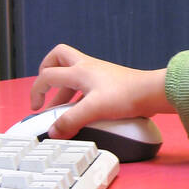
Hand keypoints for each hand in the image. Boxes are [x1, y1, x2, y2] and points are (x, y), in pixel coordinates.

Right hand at [30, 44, 170, 137]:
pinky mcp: (108, 81)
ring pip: (72, 72)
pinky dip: (78, 94)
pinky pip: (85, 82)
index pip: (47, 75)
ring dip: (63, 88)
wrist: (152, 92)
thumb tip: (54, 131)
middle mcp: (87, 67)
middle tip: (45, 88)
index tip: (36, 108)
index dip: (36, 91)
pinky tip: (82, 110)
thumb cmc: (126, 96)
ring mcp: (99, 73)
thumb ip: (71, 121)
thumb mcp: (94, 110)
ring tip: (60, 109)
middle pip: (58, 57)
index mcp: (79, 71)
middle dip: (47, 70)